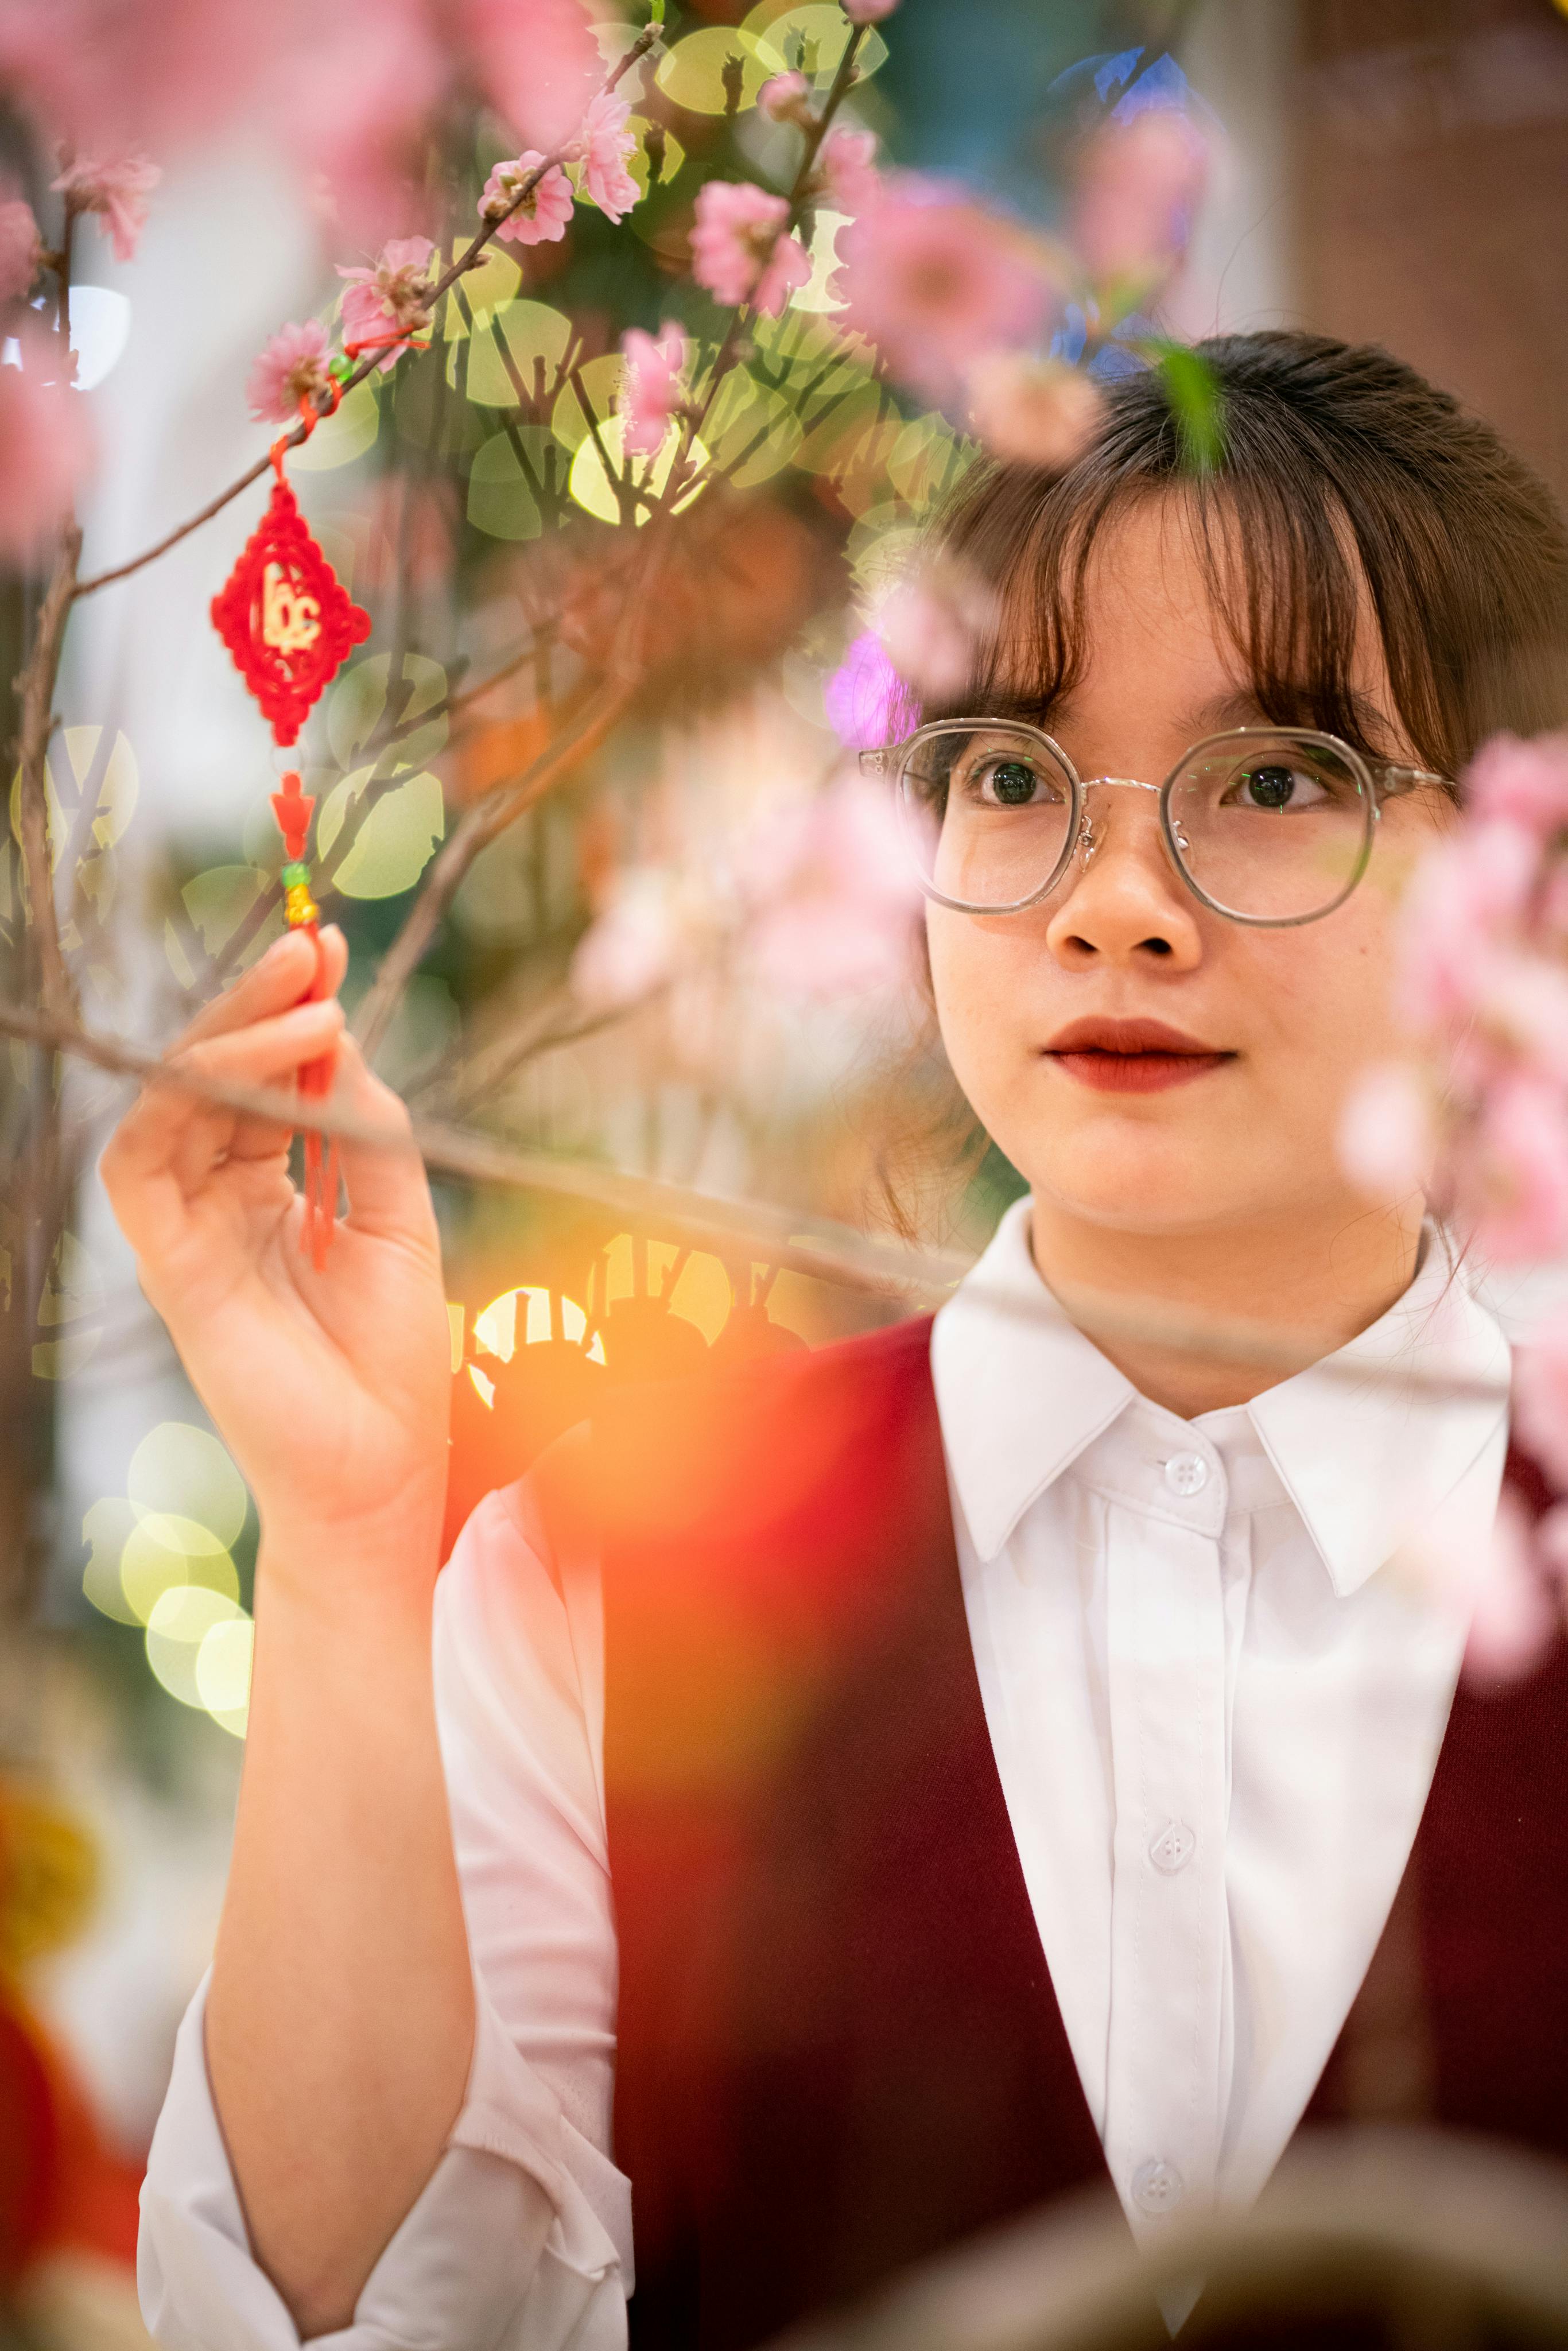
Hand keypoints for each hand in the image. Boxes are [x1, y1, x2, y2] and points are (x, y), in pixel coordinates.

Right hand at [102, 929, 451, 1590]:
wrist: (383, 1470)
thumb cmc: (395, 1358)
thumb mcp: (401, 1219)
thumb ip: (367, 1131)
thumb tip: (339, 1037)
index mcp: (269, 1190)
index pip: (263, 1077)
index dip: (291, 1011)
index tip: (331, 950)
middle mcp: (219, 1200)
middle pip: (212, 1074)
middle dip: (259, 1000)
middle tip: (311, 945)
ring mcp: (188, 1231)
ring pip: (176, 1101)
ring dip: (236, 1035)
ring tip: (311, 996)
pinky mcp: (169, 1264)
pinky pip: (144, 1161)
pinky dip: (195, 1098)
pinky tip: (267, 1060)